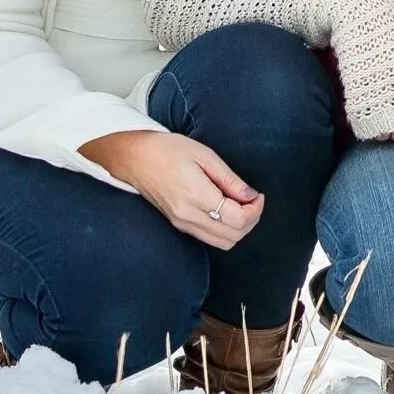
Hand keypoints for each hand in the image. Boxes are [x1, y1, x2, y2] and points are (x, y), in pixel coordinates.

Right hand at [81, 130, 262, 250]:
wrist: (135, 158)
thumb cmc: (169, 150)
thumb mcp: (205, 156)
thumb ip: (230, 179)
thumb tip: (251, 196)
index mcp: (196, 196)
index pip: (237, 219)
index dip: (256, 209)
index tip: (258, 194)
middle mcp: (188, 216)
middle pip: (233, 236)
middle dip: (251, 220)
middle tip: (253, 200)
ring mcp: (181, 223)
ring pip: (222, 242)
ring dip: (239, 228)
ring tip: (241, 204)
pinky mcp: (178, 224)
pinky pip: (209, 237)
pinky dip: (225, 229)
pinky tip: (226, 208)